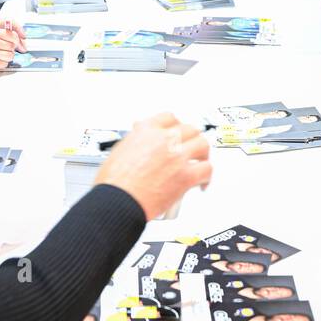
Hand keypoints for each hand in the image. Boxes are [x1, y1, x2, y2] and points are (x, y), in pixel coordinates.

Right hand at [0, 21, 19, 76]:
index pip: (11, 34)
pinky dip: (2, 64)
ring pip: (10, 55)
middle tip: (7, 50)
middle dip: (11, 49)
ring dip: (7, 57)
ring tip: (0, 56)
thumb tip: (8, 36)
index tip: (17, 43)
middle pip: (12, 45)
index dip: (16, 39)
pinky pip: (4, 64)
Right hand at [95, 112, 211, 219]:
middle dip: (190, 138)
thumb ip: (134, 144)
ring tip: (200, 161)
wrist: (118, 202)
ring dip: (202, 153)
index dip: (175, 124)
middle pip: (189, 129)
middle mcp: (164, 140)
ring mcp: (177, 157)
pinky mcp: (185, 176)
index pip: (169, 118)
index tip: (176, 131)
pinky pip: (206, 169)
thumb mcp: (118, 152)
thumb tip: (139, 146)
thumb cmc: (114, 184)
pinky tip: (202, 183)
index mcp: (146, 131)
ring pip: (202, 145)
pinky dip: (206, 176)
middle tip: (190, 147)